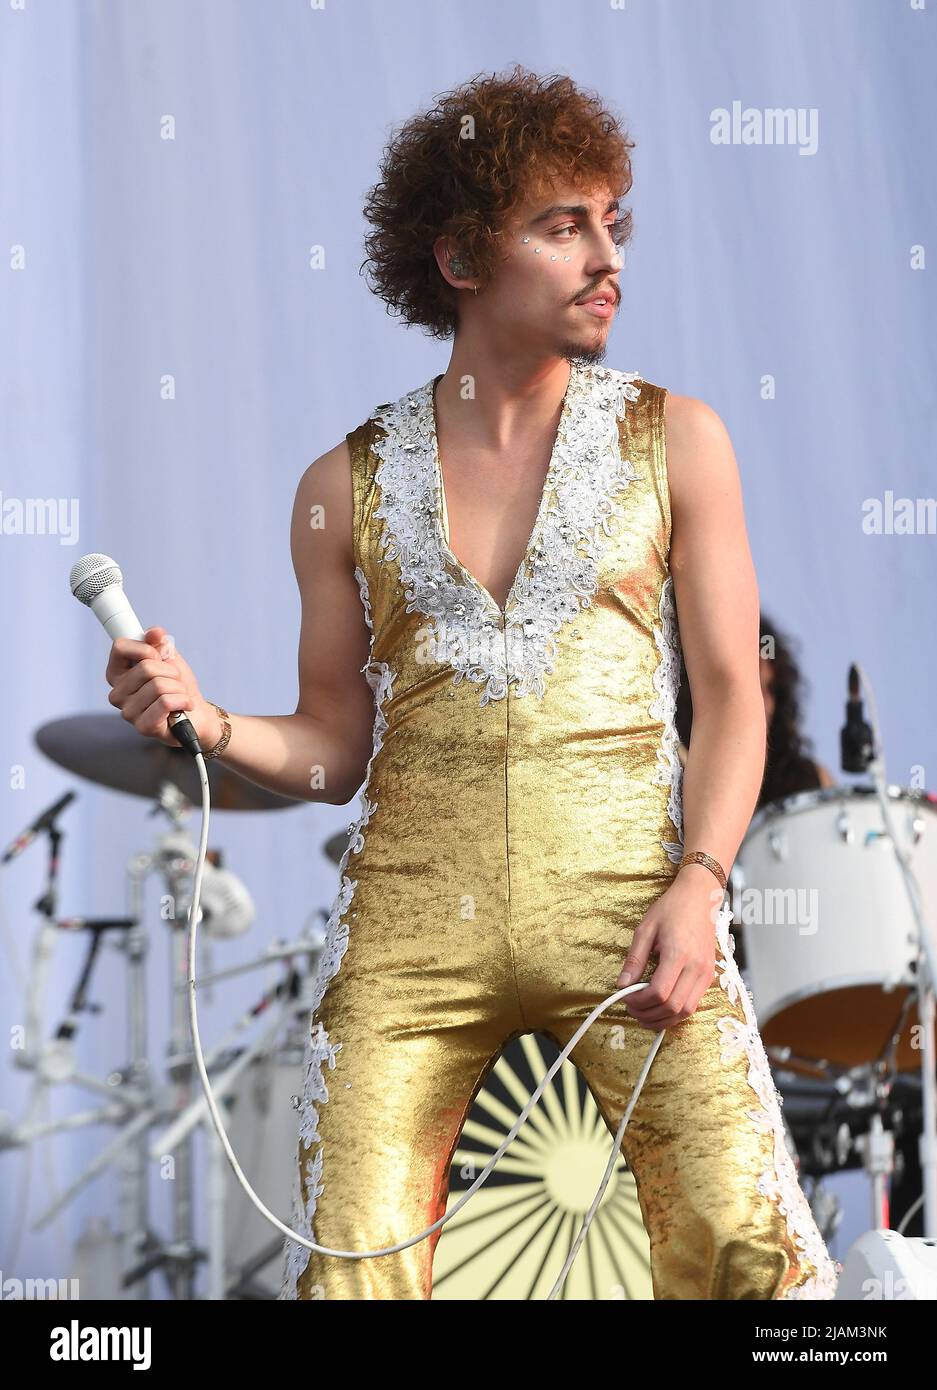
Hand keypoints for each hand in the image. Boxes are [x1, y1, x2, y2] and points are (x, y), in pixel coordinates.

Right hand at [105, 624, 217, 749]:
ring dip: (178, 688)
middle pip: (146, 667)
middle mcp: (117, 693)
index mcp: (117, 673)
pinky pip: (166, 702)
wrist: (197, 712)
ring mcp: (128, 712)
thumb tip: (155, 632)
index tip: (159, 657)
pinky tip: (183, 706)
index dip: (146, 648)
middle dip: (171, 671)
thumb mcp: (169, 658)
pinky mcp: (143, 727)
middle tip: (175, 682)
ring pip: (159, 685)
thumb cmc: (178, 686)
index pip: (120, 647)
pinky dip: (182, 700)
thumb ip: (159, 643)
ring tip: (178, 695)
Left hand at [615, 866, 724, 1029]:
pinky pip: (694, 1004)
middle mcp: (696, 967)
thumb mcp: (645, 929)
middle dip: (649, 1015)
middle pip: (673, 1007)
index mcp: (679, 953)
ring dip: (664, 1019)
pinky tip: (661, 1007)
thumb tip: (622, 985)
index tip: (626, 999)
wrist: (700, 898)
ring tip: (645, 1014)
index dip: (640, 1002)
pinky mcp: (709, 976)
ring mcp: (706, 973)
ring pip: (686, 1011)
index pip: (659, 992)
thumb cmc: (672, 909)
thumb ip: (634, 959)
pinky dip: (676, 1012)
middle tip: (632, 1010)